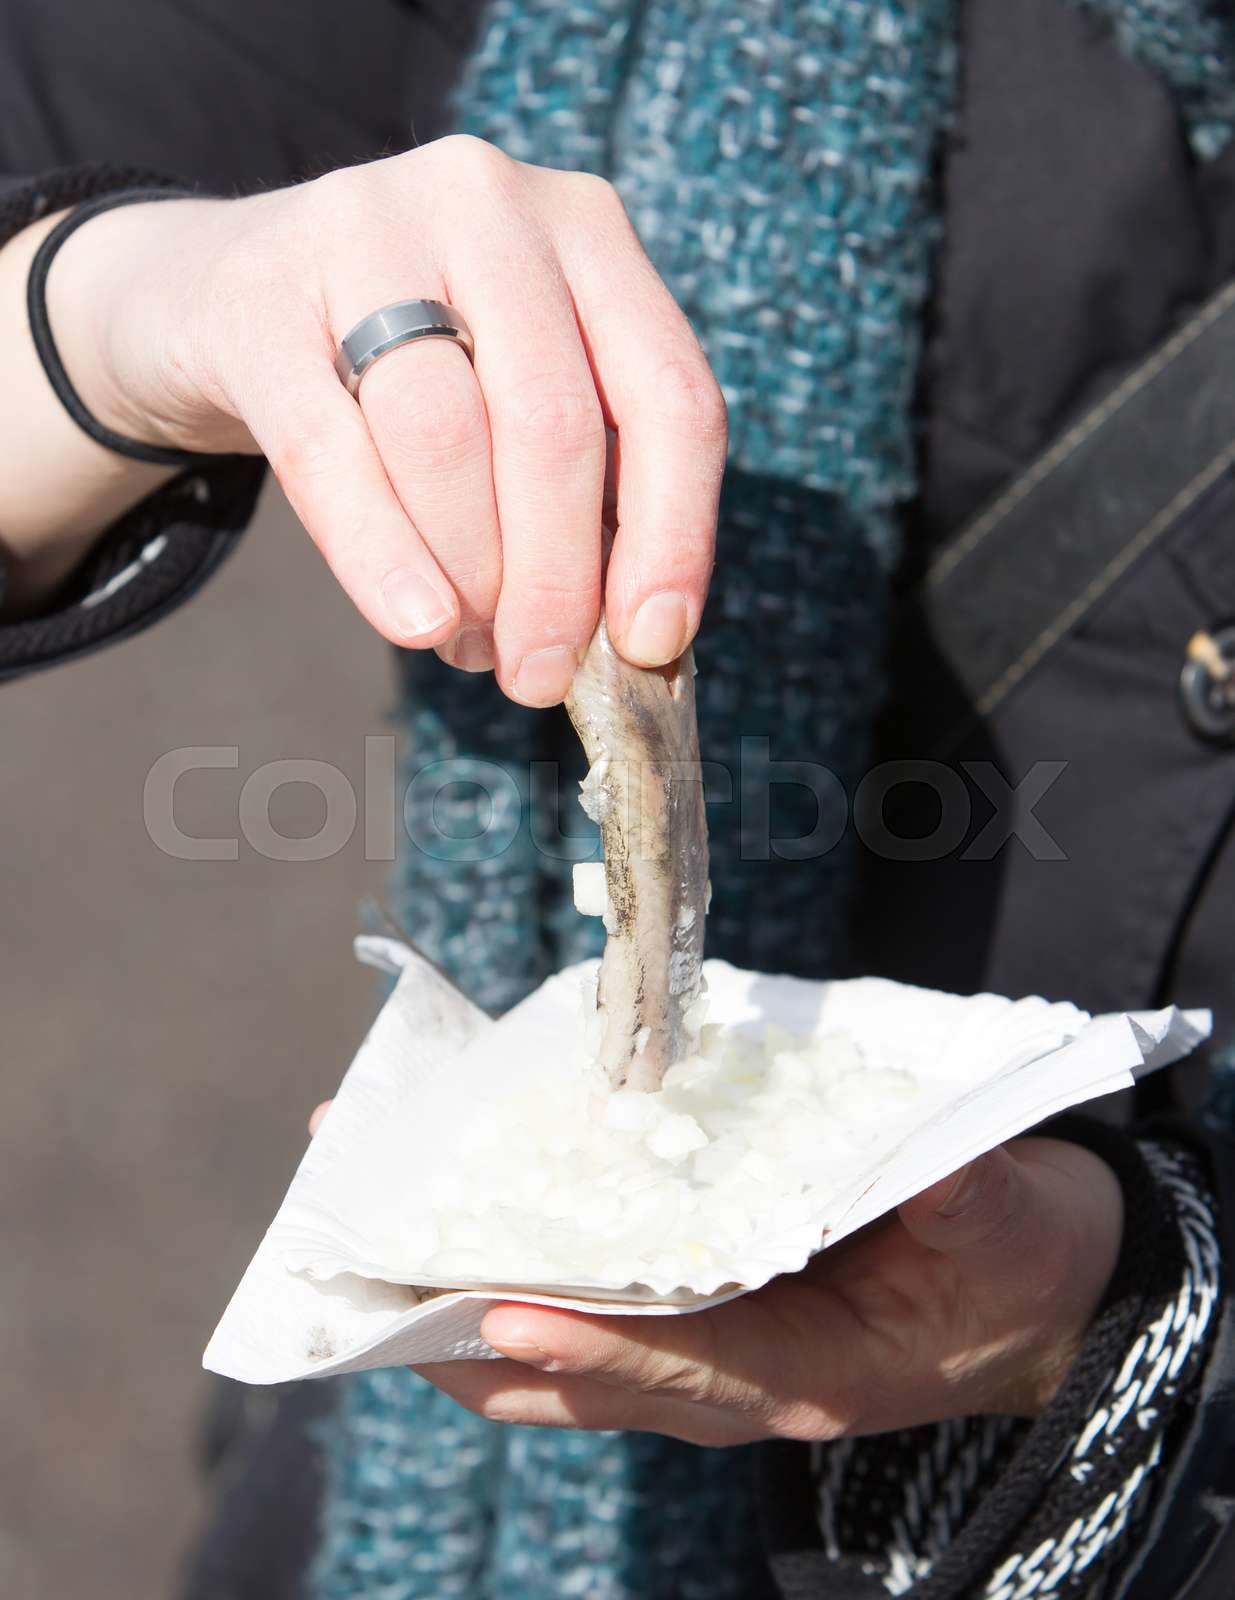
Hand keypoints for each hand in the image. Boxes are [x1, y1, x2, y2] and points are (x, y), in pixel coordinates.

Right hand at [51, 139, 726, 701]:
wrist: (219, 295)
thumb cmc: (406, 371)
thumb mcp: (515, 393)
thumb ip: (583, 489)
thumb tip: (625, 639)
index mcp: (588, 230)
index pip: (669, 395)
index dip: (673, 534)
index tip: (650, 643)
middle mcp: (490, 204)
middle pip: (554, 424)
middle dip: (557, 579)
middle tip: (539, 677)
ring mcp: (366, 228)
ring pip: (445, 437)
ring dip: (469, 574)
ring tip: (467, 642)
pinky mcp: (259, 292)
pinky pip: (330, 450)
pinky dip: (381, 553)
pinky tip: (413, 621)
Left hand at [413, 1138, 1122, 1444]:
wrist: (1028, 1291)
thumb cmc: (1016, 1258)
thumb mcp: (1010, 1225)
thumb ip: (968, 1197)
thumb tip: (935, 1158)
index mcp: (817, 1373)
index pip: (692, 1369)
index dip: (601, 1348)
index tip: (507, 1316)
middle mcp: (743, 1381)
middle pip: (591, 1378)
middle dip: (479, 1334)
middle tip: (372, 1280)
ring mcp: (713, 1359)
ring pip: (568, 1364)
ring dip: (469, 1318)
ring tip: (373, 1259)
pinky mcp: (699, 1321)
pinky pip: (586, 1323)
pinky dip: (516, 1290)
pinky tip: (454, 1245)